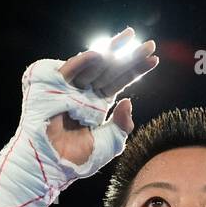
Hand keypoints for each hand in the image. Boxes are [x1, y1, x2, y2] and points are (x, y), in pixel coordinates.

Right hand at [47, 27, 158, 166]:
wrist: (52, 166)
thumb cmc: (77, 159)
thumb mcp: (110, 144)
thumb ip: (123, 125)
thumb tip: (128, 101)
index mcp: (96, 103)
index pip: (119, 82)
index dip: (136, 70)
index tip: (154, 59)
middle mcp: (84, 92)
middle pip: (110, 70)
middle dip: (129, 56)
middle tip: (149, 44)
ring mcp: (68, 88)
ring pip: (92, 67)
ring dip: (110, 52)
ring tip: (128, 39)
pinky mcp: (51, 86)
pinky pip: (68, 71)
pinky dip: (81, 62)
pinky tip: (98, 54)